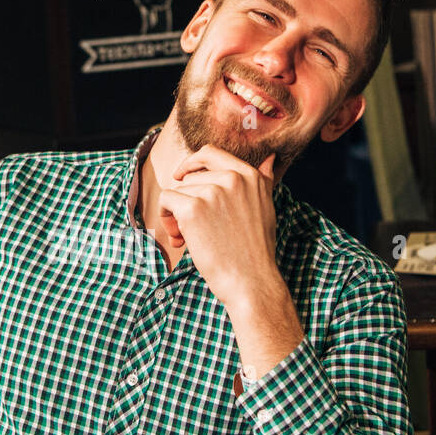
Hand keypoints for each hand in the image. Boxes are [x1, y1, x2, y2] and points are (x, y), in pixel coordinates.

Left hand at [158, 145, 304, 375]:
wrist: (250, 280)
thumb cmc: (255, 251)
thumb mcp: (265, 208)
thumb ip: (263, 181)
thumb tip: (269, 158)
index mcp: (250, 175)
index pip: (210, 153)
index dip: (191, 163)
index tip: (181, 176)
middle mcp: (232, 178)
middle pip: (190, 177)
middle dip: (184, 198)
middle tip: (187, 226)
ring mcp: (212, 191)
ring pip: (177, 190)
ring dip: (175, 214)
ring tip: (186, 238)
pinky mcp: (192, 208)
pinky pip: (166, 201)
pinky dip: (166, 218)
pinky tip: (179, 238)